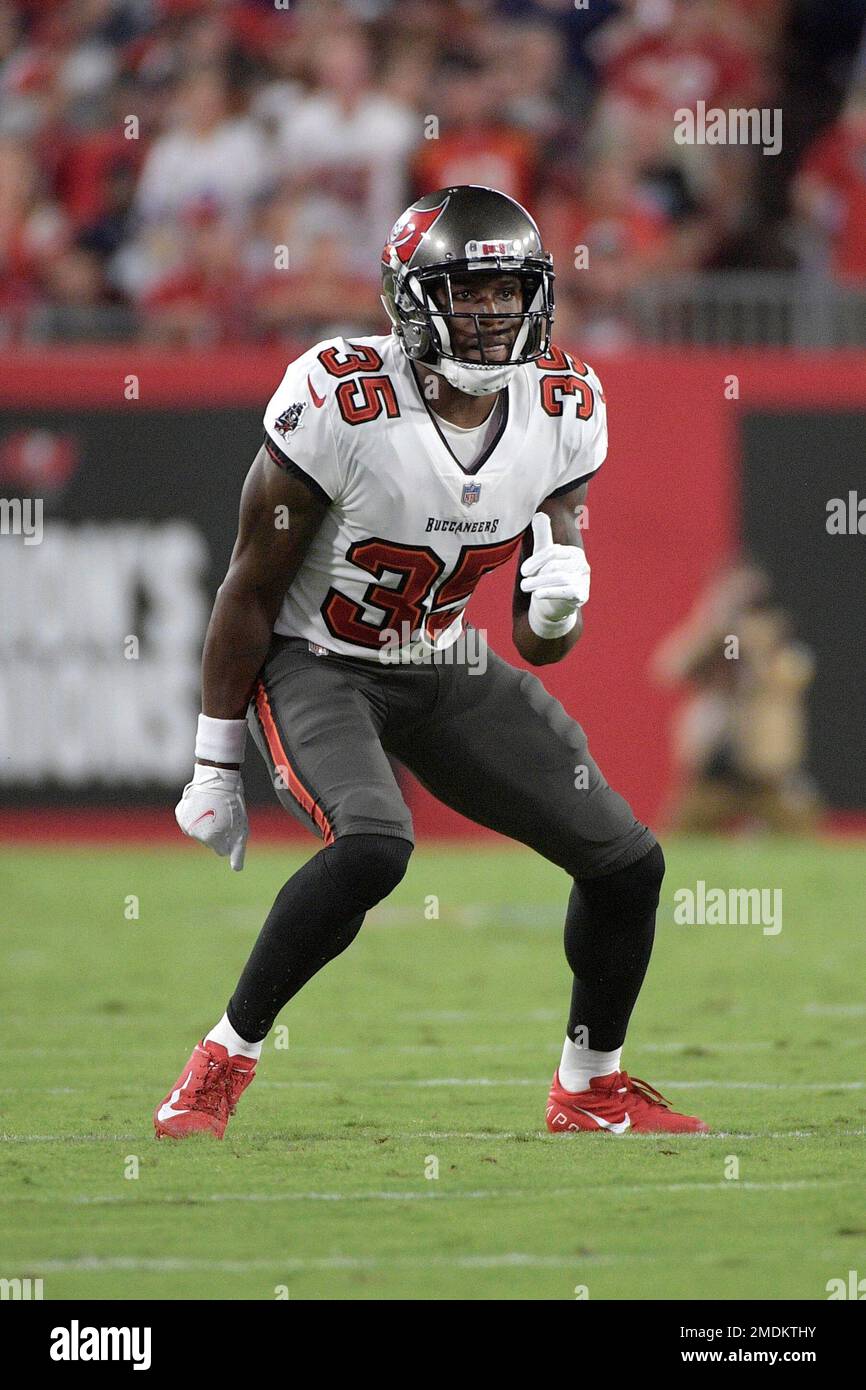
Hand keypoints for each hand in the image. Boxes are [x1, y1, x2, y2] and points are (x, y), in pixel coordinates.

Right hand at [175, 763, 247, 870]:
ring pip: (199, 832)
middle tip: (223, 814)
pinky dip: (196, 817)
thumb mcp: (241, 828)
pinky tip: (204, 806)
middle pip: (209, 841)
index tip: (232, 824)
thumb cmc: (232, 804)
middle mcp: (194, 833)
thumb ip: (238, 851)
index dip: (229, 838)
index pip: (221, 850)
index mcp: (209, 838)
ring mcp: (184, 823)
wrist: (217, 779)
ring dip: (206, 824)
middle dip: (217, 832)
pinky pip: (190, 822)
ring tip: (213, 809)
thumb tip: (237, 869)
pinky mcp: (180, 813)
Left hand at [520, 511, 589, 634]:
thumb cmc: (547, 578)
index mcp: (573, 553)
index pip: (553, 552)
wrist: (552, 606)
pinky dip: (551, 592)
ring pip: (559, 578)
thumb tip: (539, 513)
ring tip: (526, 588)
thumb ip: (542, 535)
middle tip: (524, 583)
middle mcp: (582, 565)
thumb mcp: (543, 556)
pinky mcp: (582, 596)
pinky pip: (567, 592)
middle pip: (555, 566)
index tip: (523, 571)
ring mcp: (584, 581)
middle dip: (537, 574)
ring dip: (539, 583)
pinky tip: (537, 595)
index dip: (536, 560)